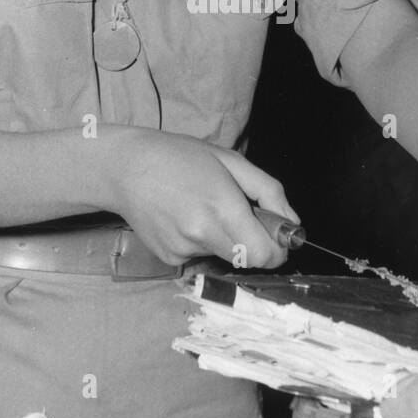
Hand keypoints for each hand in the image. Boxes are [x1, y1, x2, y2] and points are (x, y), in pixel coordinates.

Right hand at [104, 129, 299, 268]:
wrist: (125, 168)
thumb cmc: (181, 157)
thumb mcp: (232, 161)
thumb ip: (269, 192)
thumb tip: (292, 224)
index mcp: (222, 207)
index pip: (264, 255)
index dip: (277, 249)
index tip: (276, 236)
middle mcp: (202, 234)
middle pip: (247, 260)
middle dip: (254, 244)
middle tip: (242, 217)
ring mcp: (183, 250)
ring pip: (224, 257)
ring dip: (226, 240)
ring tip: (203, 208)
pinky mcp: (169, 259)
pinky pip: (201, 257)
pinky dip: (202, 242)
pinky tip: (184, 218)